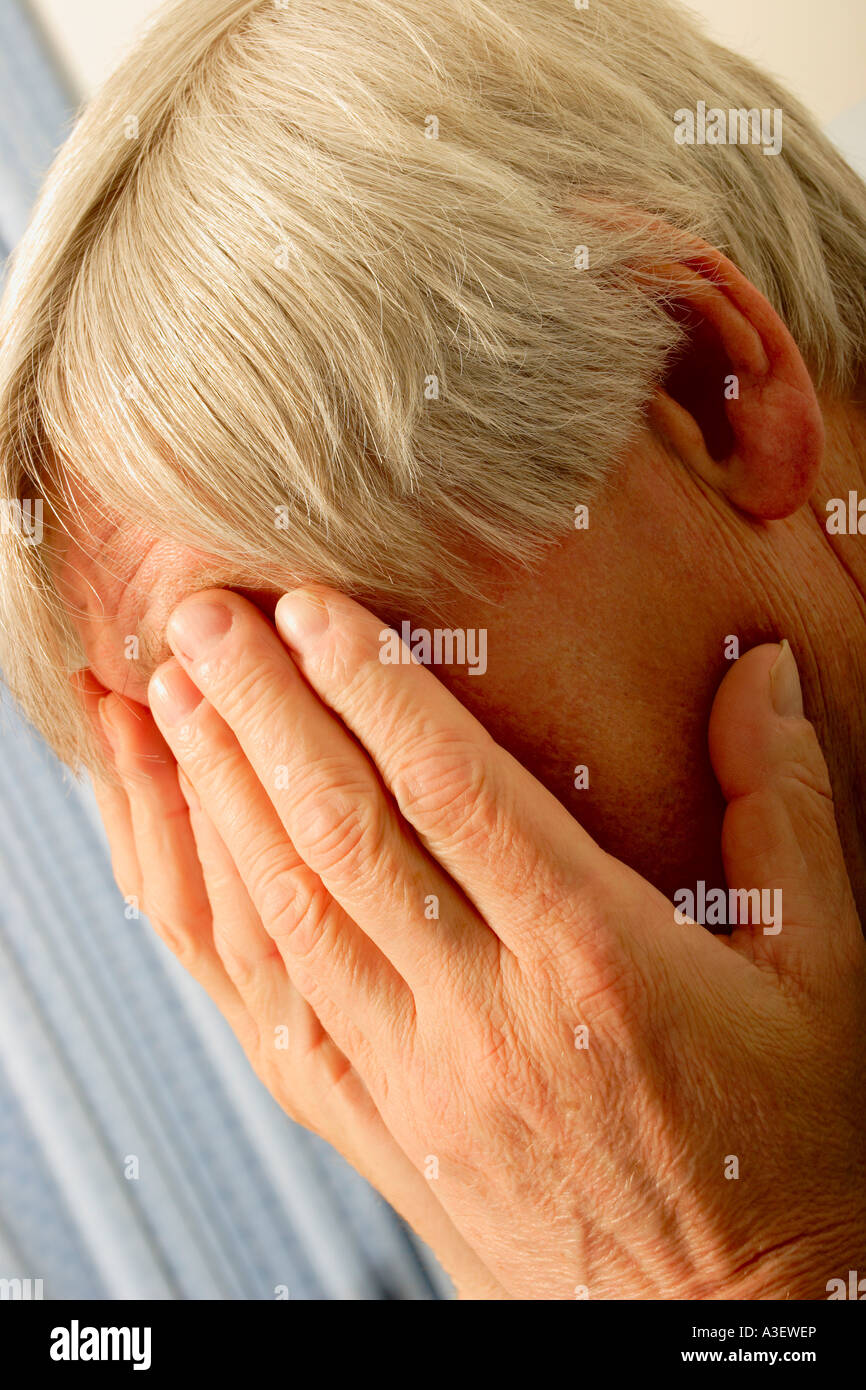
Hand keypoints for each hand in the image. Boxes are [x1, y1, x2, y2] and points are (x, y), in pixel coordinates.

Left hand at [97, 587, 865, 1297]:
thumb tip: (758, 674)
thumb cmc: (781, 1142)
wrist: (721, 1323)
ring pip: (284, 918)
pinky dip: (209, 917)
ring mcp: (414, 1084)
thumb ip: (785, 809)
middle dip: (258, 714)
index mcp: (597, 967)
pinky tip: (176, 845)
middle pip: (344, 840)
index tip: (310, 610)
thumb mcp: (826, 970)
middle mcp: (485, 1022)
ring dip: (215, 798)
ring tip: (167, 702)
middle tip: (199, 618)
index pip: (457, 797)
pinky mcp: (376, 1130)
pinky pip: (265, 1011)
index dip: (373, 691)